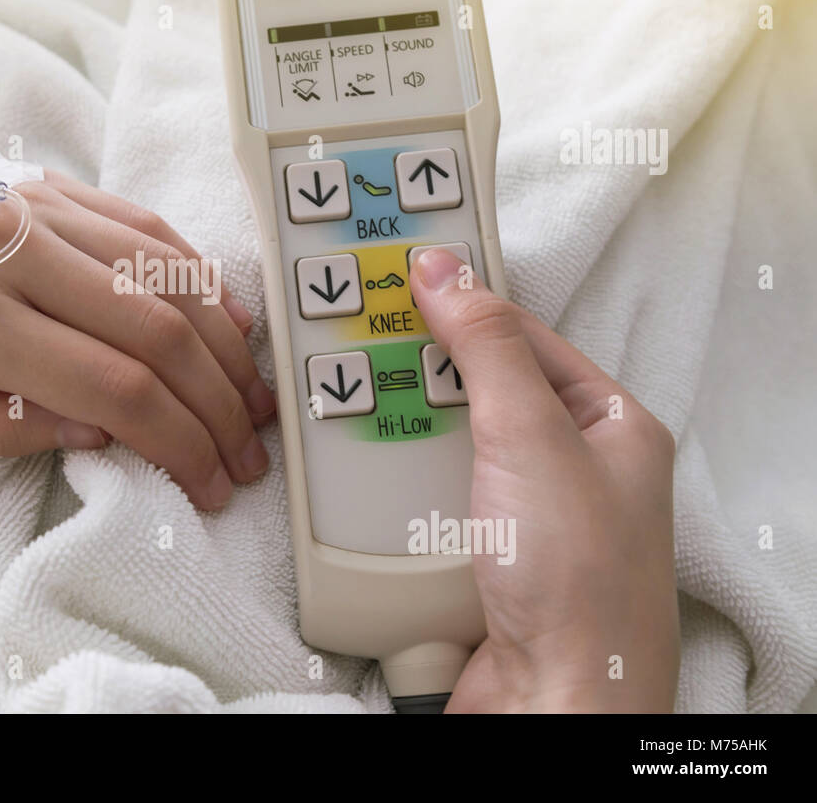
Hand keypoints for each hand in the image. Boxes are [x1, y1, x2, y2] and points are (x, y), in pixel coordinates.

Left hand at [0, 140, 274, 510]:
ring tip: (252, 400)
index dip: (178, 442)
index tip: (209, 484)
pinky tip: (231, 323)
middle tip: (246, 454)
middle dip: (217, 404)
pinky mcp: (55, 183)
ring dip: (225, 345)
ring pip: (168, 274)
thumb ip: (5, 427)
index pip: (114, 387)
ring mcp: (41, 208)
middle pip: (159, 331)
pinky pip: (149, 227)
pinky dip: (201, 278)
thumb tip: (106, 437)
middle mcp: (16, 254)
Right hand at [409, 248, 678, 712]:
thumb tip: (448, 271)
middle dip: (426, 376)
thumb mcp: (530, 434)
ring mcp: (529, 518)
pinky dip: (400, 489)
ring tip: (360, 410)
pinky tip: (372, 479)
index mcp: (612, 427)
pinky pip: (433, 502)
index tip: (409, 278)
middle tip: (368, 343)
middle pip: (484, 393)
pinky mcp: (487, 560)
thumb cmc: (577, 580)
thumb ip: (486, 347)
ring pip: (452, 449)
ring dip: (406, 436)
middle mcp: (575, 470)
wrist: (553, 701)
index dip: (467, 307)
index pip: (527, 339)